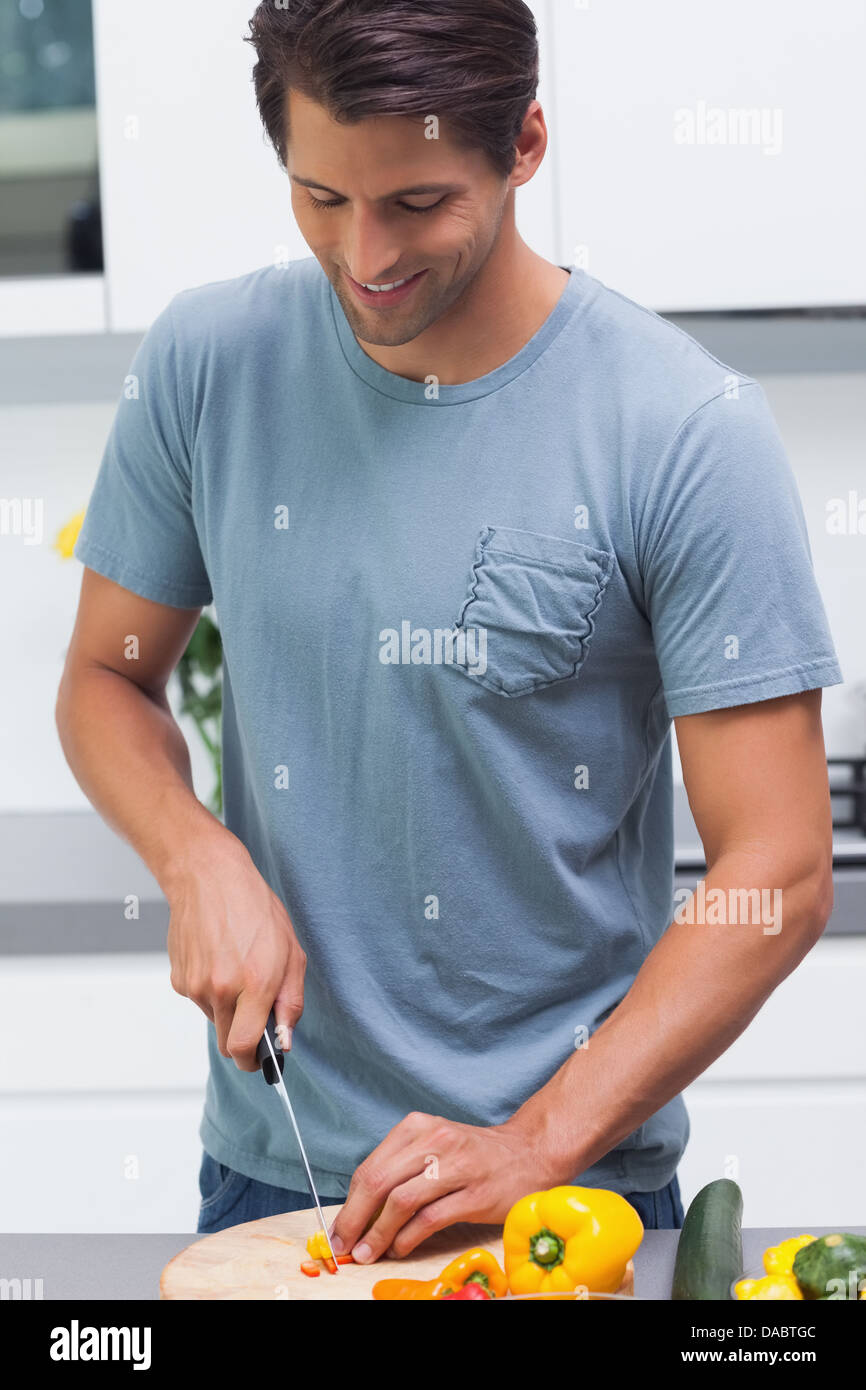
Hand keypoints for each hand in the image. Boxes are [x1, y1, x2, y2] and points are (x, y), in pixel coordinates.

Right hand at [166, 834, 305, 1071]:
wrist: (208, 877)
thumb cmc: (254, 908)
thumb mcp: (291, 952)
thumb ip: (290, 1002)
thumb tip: (283, 1039)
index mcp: (254, 983)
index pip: (244, 1048)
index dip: (253, 1061)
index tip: (260, 1059)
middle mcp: (220, 989)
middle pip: (228, 1042)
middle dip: (243, 1036)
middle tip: (256, 1006)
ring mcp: (195, 985)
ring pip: (215, 1019)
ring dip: (229, 1008)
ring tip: (237, 969)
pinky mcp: (178, 979)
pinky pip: (199, 1000)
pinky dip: (211, 990)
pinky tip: (219, 959)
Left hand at [329, 1111, 570, 1263]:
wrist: (530, 1152)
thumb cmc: (474, 1154)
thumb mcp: (434, 1146)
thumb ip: (400, 1170)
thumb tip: (360, 1212)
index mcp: (418, 1127)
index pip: (370, 1167)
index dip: (349, 1203)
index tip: (339, 1228)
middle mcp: (435, 1141)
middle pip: (379, 1183)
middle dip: (354, 1220)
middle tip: (343, 1245)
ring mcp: (457, 1167)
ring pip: (401, 1202)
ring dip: (378, 1234)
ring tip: (367, 1253)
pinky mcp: (475, 1195)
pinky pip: (429, 1220)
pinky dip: (408, 1239)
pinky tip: (400, 1249)